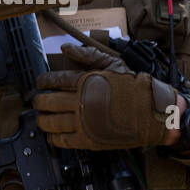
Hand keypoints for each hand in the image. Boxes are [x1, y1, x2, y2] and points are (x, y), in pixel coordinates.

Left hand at [35, 43, 178, 149]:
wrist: (152, 112)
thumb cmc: (134, 88)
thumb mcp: (113, 64)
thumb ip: (87, 55)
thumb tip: (65, 48)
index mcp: (86, 81)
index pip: (55, 80)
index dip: (43, 81)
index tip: (40, 82)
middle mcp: (81, 102)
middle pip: (48, 101)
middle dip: (39, 100)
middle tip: (37, 100)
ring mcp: (84, 122)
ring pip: (52, 122)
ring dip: (42, 119)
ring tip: (41, 118)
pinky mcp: (88, 139)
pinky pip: (63, 140)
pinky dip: (53, 138)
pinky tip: (51, 134)